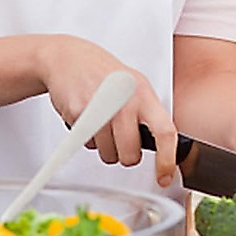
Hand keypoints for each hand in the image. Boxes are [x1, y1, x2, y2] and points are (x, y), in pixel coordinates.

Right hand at [35, 35, 178, 186]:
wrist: (68, 58)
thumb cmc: (103, 73)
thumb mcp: (135, 84)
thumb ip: (149, 112)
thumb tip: (165, 145)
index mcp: (143, 94)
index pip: (165, 133)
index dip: (166, 160)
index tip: (163, 176)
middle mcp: (123, 101)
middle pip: (130, 155)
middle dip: (125, 154)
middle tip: (120, 139)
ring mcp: (100, 108)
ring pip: (108, 154)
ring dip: (105, 146)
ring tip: (102, 124)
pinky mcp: (78, 114)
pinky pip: (88, 144)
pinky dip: (87, 138)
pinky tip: (87, 118)